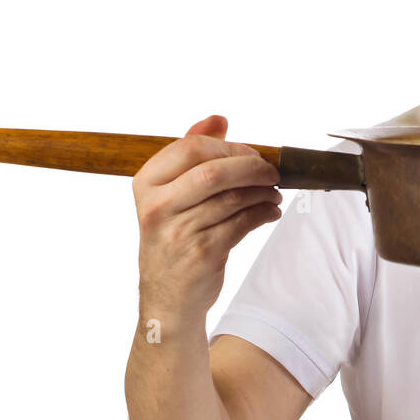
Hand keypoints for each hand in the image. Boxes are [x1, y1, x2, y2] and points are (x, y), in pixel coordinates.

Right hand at [132, 115, 282, 319]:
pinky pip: (243, 222)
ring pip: (234, 197)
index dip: (229, 146)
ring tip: (273, 193)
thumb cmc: (173, 238)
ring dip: (263, 191)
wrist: (166, 300)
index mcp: (146, 184)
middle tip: (271, 171)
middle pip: (214, 171)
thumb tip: (219, 119)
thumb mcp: (170, 197)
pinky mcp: (203, 254)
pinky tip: (270, 211)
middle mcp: (157, 207)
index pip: (190, 147)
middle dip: (252, 166)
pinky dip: (264, 212)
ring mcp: (178, 232)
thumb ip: (191, 155)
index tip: (250, 154)